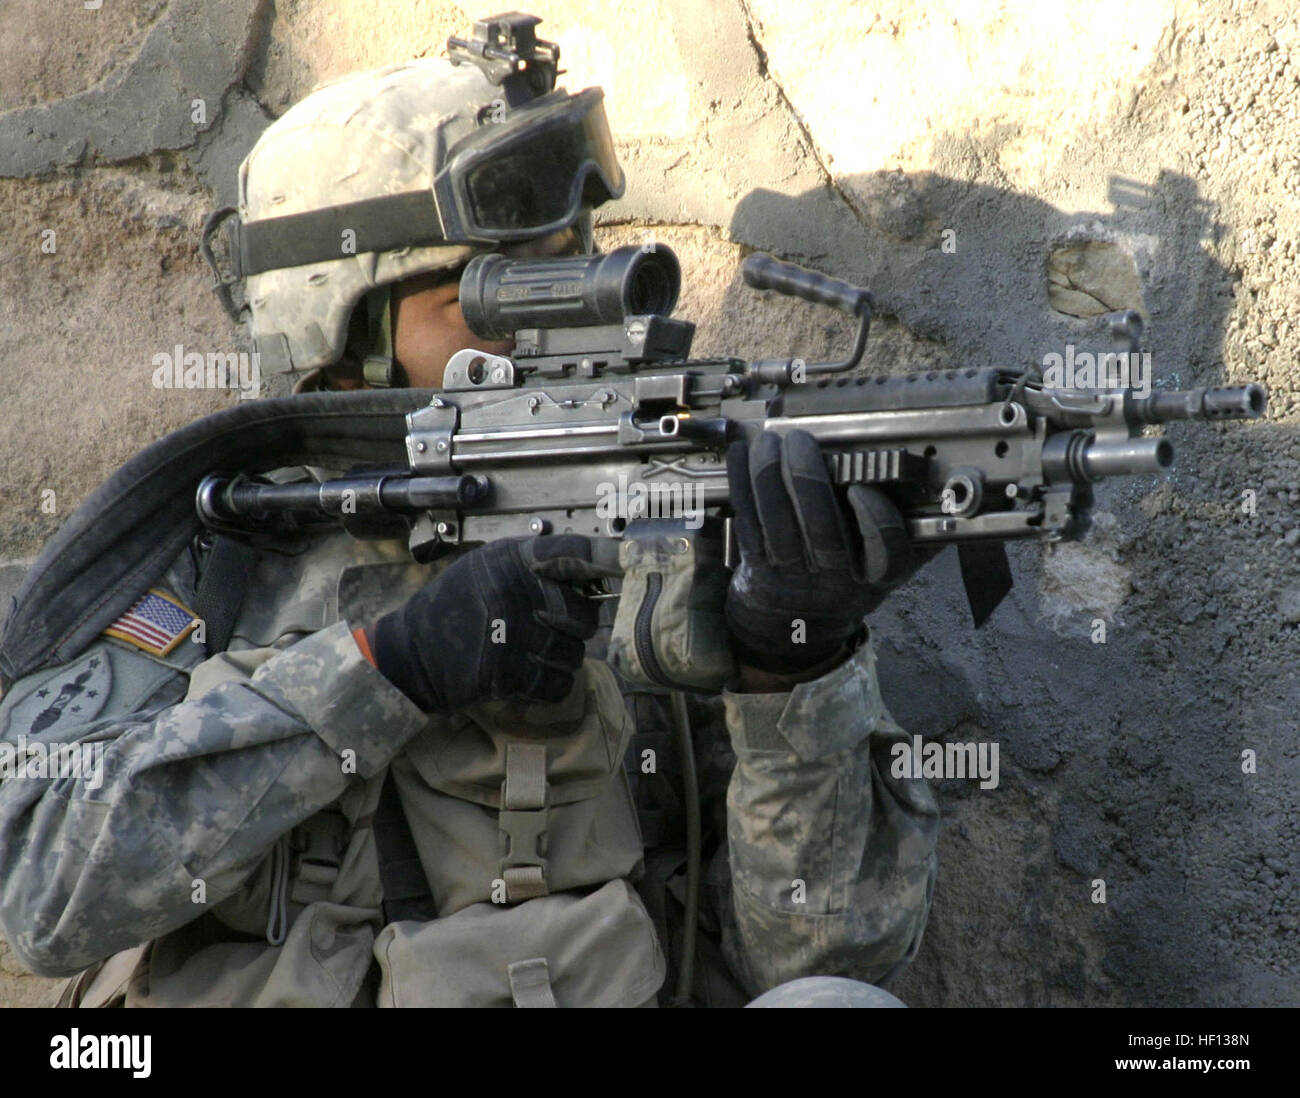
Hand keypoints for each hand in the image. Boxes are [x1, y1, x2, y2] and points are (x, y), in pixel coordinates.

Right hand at [365, 535, 611, 712]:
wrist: (409, 655)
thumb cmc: (453, 609)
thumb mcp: (487, 569)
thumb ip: (533, 567)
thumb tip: (591, 572)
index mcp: (511, 559)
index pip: (573, 552)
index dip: (607, 557)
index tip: (629, 560)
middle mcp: (514, 590)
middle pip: (583, 614)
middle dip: (574, 628)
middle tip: (550, 630)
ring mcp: (510, 632)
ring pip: (573, 654)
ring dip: (558, 661)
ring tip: (528, 654)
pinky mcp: (505, 672)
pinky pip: (557, 684)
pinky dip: (548, 687)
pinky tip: (526, 677)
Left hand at [725, 429, 924, 675]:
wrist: (794, 630)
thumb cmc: (845, 582)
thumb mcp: (885, 569)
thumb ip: (910, 534)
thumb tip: (942, 486)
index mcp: (875, 576)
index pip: (886, 553)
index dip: (876, 520)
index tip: (863, 489)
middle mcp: (835, 580)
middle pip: (822, 528)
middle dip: (807, 478)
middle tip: (800, 441)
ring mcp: (793, 577)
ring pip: (778, 523)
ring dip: (769, 476)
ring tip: (769, 443)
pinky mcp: (757, 570)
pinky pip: (748, 523)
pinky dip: (742, 486)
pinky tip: (741, 457)